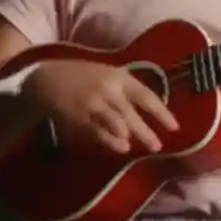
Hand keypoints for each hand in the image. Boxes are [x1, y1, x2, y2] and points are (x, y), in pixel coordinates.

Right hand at [26, 60, 178, 154]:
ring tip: (143, 148)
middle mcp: (108, 89)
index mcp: (118, 76)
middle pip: (133, 114)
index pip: (146, 96)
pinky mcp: (80, 117)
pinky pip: (99, 132)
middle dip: (147, 132)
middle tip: (158, 147)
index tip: (175, 127)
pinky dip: (112, 141)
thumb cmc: (81, 75)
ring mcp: (93, 104)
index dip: (161, 113)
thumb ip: (125, 88)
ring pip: (118, 124)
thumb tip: (149, 106)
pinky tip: (122, 147)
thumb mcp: (106, 73)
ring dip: (132, 136)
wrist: (46, 78)